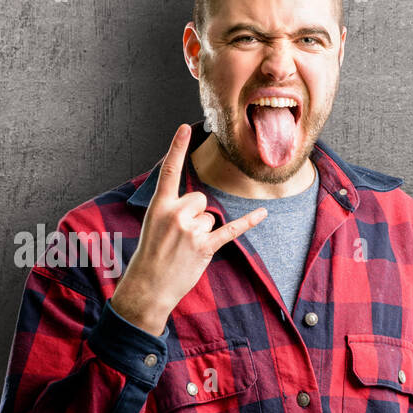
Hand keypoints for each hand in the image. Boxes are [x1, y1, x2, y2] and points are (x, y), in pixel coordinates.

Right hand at [110, 124, 267, 334]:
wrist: (149, 285)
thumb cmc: (151, 255)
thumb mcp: (153, 225)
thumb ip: (173, 210)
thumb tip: (200, 207)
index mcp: (159, 206)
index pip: (169, 171)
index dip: (177, 147)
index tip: (185, 127)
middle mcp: (176, 214)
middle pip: (200, 199)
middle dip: (196, 216)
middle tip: (180, 237)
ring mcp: (191, 230)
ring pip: (211, 217)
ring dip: (204, 232)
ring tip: (186, 248)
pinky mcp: (205, 247)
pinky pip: (231, 230)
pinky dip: (248, 222)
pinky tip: (263, 213)